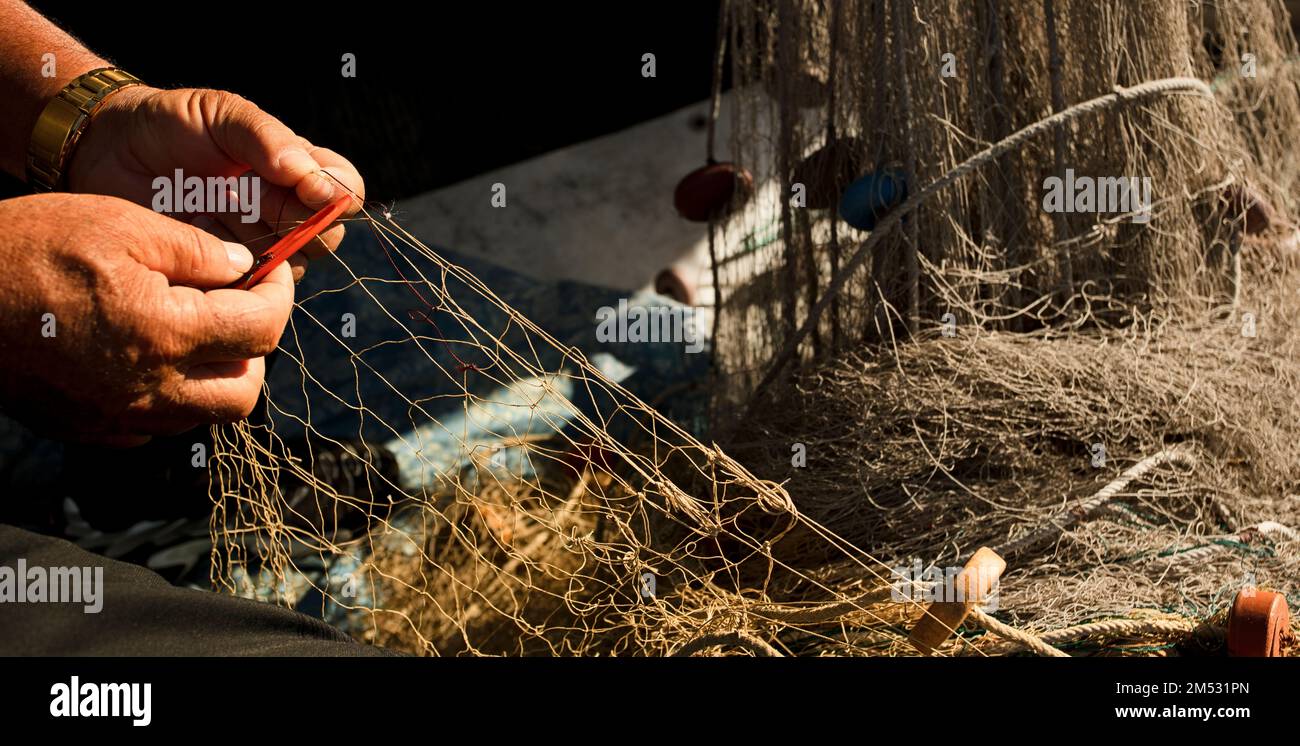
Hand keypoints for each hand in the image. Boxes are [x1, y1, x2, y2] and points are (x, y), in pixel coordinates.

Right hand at [0, 193, 293, 445]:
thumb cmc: (27, 248)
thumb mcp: (118, 223)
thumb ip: (195, 250)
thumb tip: (245, 269)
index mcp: (164, 333)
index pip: (261, 330)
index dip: (279, 297)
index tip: (272, 275)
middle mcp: (149, 388)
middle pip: (244, 390)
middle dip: (254, 348)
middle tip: (237, 307)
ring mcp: (117, 416)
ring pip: (203, 414)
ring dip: (215, 374)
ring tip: (193, 329)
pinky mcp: (90, 428)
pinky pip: (156, 425)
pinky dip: (172, 395)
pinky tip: (150, 355)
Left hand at [63, 86, 365, 278]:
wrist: (106, 151)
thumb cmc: (168, 124)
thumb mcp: (221, 114)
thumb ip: (269, 139)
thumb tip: (314, 180)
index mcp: (295, 170)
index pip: (347, 190)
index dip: (339, 195)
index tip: (309, 190)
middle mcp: (284, 211)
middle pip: (328, 236)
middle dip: (302, 227)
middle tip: (255, 207)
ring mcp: (256, 246)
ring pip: (294, 267)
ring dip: (265, 252)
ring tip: (217, 220)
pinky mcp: (224, 275)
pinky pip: (251, 291)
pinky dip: (236, 276)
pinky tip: (203, 247)